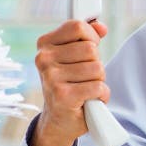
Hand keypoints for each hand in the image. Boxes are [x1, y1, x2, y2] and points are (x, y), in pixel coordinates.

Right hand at [32, 19, 109, 145]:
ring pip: (97, 68)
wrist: (58, 120)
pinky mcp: (63, 96)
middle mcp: (44, 59)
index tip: (89, 50)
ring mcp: (52, 78)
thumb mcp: (75, 57)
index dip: (91, 37)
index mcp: (45, 45)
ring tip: (84, 89)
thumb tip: (101, 26)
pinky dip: (101, 95)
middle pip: (91, 49)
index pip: (78, 27)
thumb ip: (88, 37)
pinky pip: (98, 87)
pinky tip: (89, 100)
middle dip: (95, 64)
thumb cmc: (69, 84)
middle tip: (83, 77)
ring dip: (98, 81)